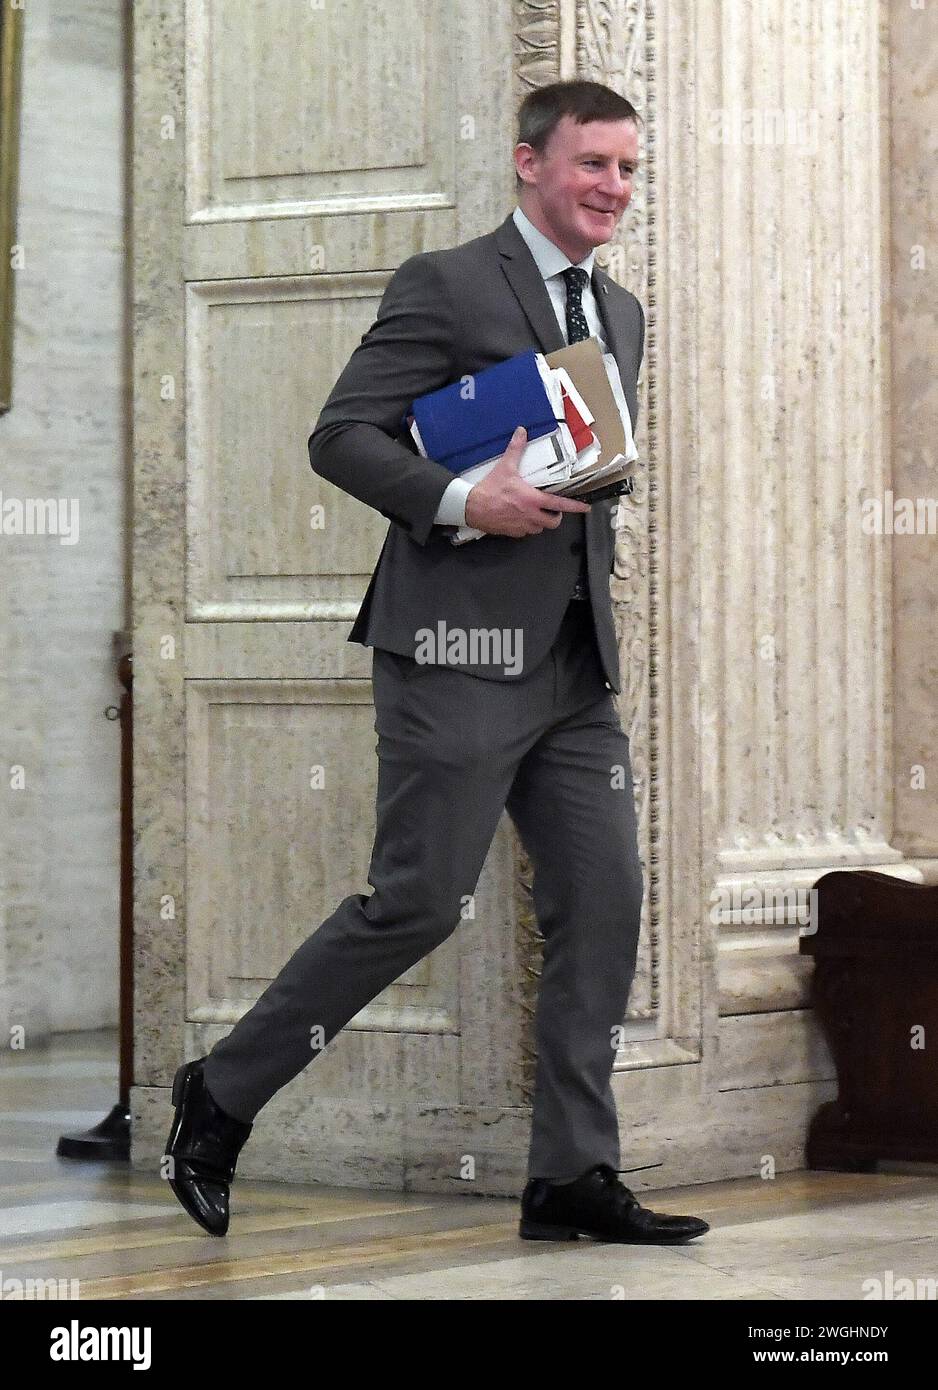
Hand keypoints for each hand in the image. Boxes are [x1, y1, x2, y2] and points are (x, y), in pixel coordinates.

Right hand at [463, 427, 590, 537]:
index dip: (575, 507)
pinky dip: (527, 527)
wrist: (471, 507)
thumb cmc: (490, 488)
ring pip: (540, 529)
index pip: (560, 504)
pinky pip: (526, 533)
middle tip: (553, 510)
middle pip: (553, 523)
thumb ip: (516, 449)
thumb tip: (521, 431)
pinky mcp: (512, 532)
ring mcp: (522, 526)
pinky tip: (521, 518)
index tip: (585, 508)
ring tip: (536, 513)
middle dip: (556, 517)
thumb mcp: (505, 467)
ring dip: (541, 522)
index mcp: (533, 499)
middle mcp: (531, 515)